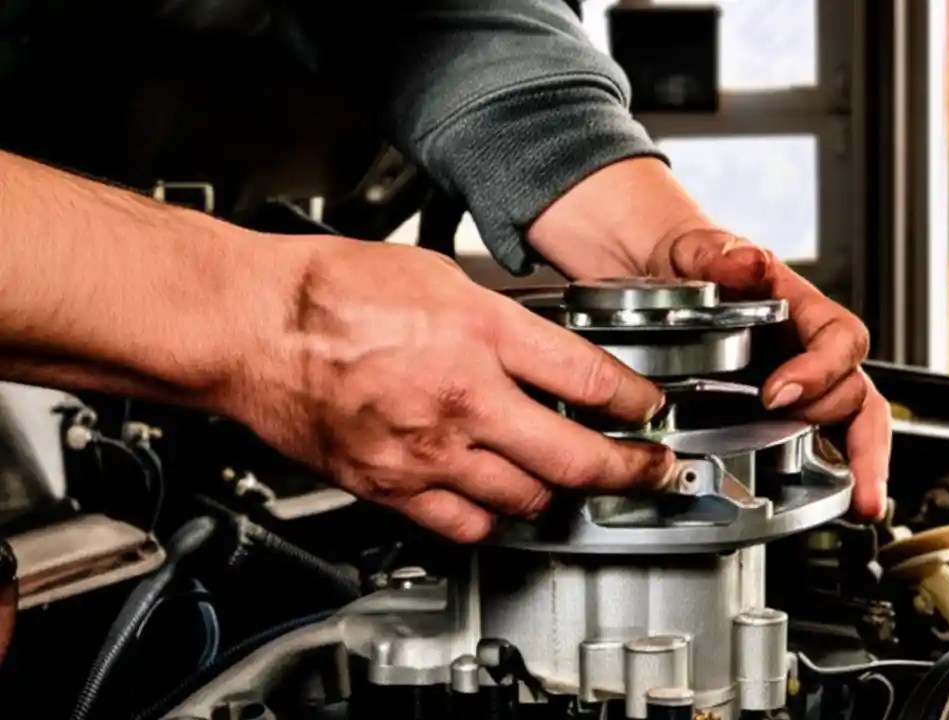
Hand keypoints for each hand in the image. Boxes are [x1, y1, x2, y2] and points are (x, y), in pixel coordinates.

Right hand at [231, 239, 676, 541]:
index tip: (648, 412)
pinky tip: (499, 503)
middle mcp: (463, 398)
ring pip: (526, 500)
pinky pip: (464, 526)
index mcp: (481, 333)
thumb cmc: (330, 290)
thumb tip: (543, 348)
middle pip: (575, 457)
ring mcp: (427, 451)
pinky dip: (493, 521)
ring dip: (558, 494)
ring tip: (569, 481)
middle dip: (628, 469)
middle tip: (647, 469)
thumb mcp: (438, 276)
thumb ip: (500, 320)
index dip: (636, 403)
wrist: (253, 325)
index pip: (590, 381)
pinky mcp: (391, 485)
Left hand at [647, 229, 891, 519]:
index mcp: (789, 306)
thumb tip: (750, 263)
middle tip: (837, 466)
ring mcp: (786, 383)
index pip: (837, 338)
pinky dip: (831, 472)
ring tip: (863, 502)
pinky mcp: (764, 415)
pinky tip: (840, 503)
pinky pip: (812, 442)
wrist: (632, 266)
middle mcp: (797, 347)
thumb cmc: (670, 256)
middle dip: (857, 434)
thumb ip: (714, 253)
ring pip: (846, 422)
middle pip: (854, 390)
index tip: (777, 394)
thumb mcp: (683, 247)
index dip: (820, 370)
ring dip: (862, 462)